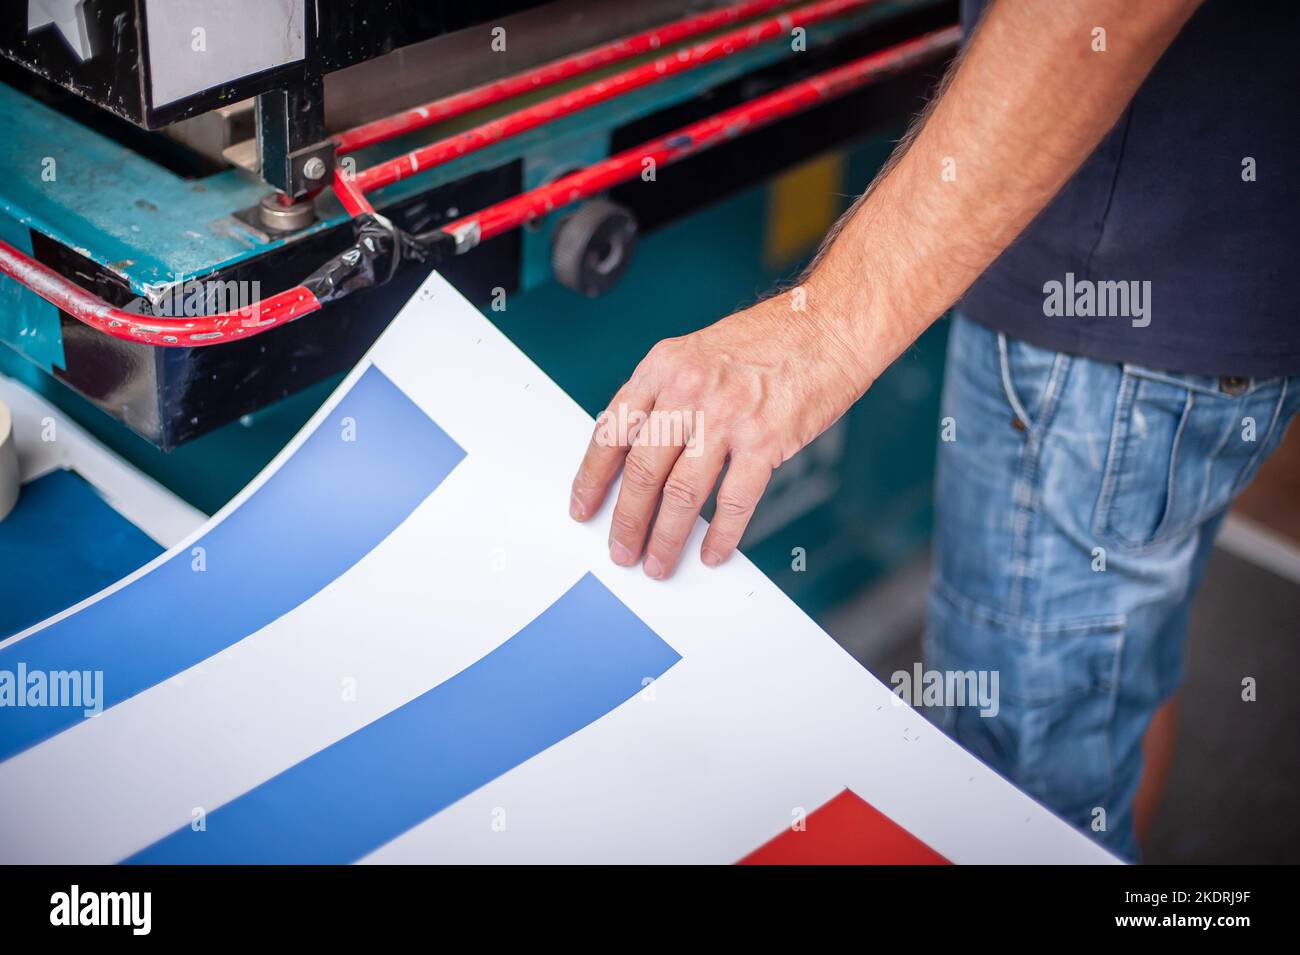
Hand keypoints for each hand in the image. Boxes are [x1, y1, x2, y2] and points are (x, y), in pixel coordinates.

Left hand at [569, 290, 870, 578]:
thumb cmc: (768, 341)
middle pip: (642, 472)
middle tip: (620, 549)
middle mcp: (688, 390)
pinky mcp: (765, 440)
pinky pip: (734, 502)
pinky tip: (712, 552)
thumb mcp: (695, 354)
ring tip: (658, 562)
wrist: (828, 325)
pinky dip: (720, 535)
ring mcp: (726, 417)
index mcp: (662, 367)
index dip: (592, 479)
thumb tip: (638, 455)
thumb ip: (664, 398)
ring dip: (665, 538)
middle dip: (626, 521)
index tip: (583, 507)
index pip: (611, 433)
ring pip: (680, 495)